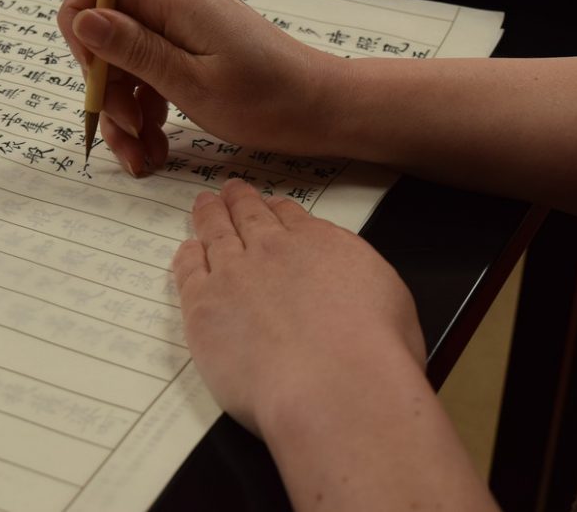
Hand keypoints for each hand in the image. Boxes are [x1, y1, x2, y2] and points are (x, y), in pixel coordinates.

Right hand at [57, 0, 344, 175]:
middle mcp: (177, 2)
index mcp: (177, 0)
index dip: (81, 26)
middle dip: (107, 85)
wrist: (320, 109)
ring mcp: (185, 25)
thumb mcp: (191, 83)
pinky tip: (155, 142)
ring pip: (126, 59)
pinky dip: (146, 107)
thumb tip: (84, 18)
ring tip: (142, 153)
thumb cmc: (268, 100)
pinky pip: (150, 71)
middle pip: (109, 29)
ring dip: (124, 108)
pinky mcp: (193, 47)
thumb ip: (135, 49)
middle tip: (126, 131)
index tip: (93, 78)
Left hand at [172, 179, 424, 434]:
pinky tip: (187, 252)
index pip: (291, 217)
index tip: (269, 206)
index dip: (276, 209)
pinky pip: (188, 270)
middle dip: (239, 200)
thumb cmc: (375, 356)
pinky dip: (187, 256)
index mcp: (321, 245)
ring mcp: (234, 274)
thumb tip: (348, 286)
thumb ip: (358, 280)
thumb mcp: (390, 301)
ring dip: (209, 215)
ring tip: (204, 206)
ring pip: (215, 233)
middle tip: (229, 191)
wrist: (337, 386)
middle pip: (249, 215)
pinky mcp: (203, 306)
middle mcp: (273, 250)